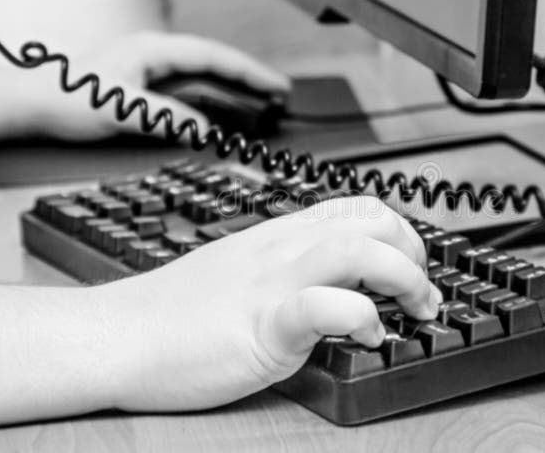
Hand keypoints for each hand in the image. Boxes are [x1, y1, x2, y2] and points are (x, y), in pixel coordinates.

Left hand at [30, 31, 290, 141]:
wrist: (34, 105)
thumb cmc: (68, 98)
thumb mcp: (123, 110)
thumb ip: (167, 118)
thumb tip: (205, 129)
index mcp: (155, 50)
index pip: (215, 57)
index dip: (250, 72)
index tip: (277, 86)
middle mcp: (156, 55)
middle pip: (215, 62)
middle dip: (248, 78)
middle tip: (277, 96)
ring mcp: (151, 69)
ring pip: (203, 75)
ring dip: (231, 88)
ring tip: (258, 103)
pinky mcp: (145, 85)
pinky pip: (189, 88)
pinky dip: (211, 99)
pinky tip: (220, 112)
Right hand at [98, 196, 440, 412]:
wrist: (120, 334)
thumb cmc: (175, 312)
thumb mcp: (242, 271)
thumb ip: (289, 270)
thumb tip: (335, 289)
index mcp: (281, 235)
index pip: (359, 208)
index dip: (402, 232)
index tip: (412, 265)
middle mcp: (284, 248)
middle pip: (374, 220)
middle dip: (417, 253)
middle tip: (424, 292)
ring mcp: (274, 281)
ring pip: (361, 250)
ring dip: (406, 278)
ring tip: (416, 310)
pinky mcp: (263, 322)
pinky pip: (326, 305)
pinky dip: (362, 318)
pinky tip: (368, 337)